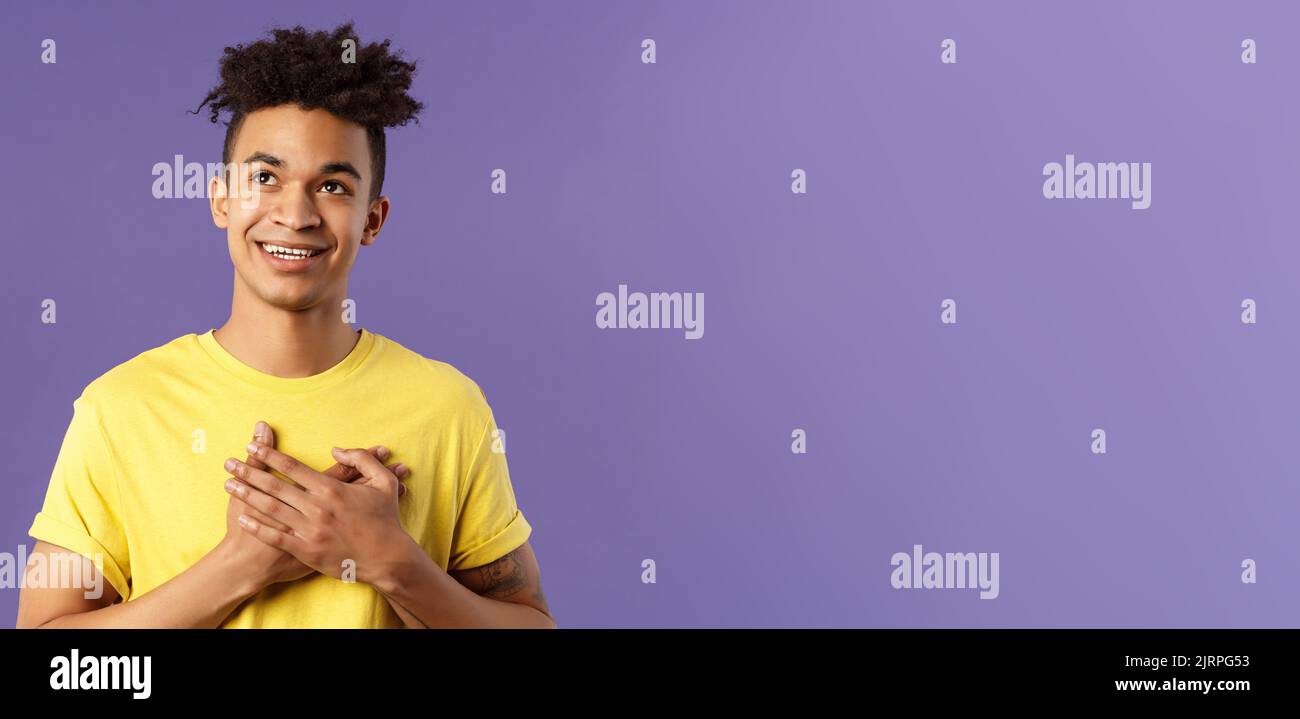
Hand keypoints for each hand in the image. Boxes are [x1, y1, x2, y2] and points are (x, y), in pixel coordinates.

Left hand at [224, 442, 415, 583]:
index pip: (292, 467)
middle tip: (229, 464)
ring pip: (271, 509)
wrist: (387, 558)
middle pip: (275, 486)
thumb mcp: (383, 482)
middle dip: (249, 473)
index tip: (251, 445)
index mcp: (332, 490)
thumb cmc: (385, 519)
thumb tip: (337, 449)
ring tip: (229, 485)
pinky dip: (258, 528)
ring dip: (247, 496)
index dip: (269, 455)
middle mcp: (317, 508)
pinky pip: (276, 537)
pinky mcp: (307, 551)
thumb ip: (362, 460)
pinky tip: (241, 519)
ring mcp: (310, 531)